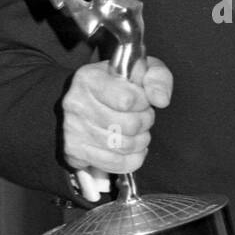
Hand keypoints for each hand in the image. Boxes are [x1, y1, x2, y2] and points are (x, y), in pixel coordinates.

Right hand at [61, 56, 172, 199]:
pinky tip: (131, 147)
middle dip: (144, 122)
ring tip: (136, 131)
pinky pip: (115, 164)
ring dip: (140, 141)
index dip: (143, 103)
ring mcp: (73, 129)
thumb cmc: (118, 85)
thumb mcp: (141, 71)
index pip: (127, 100)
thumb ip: (157, 78)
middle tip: (142, 117)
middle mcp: (76, 104)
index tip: (141, 100)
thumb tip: (161, 99)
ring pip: (123, 147)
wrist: (89, 99)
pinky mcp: (75, 151)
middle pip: (128, 126)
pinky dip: (132, 159)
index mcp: (89, 78)